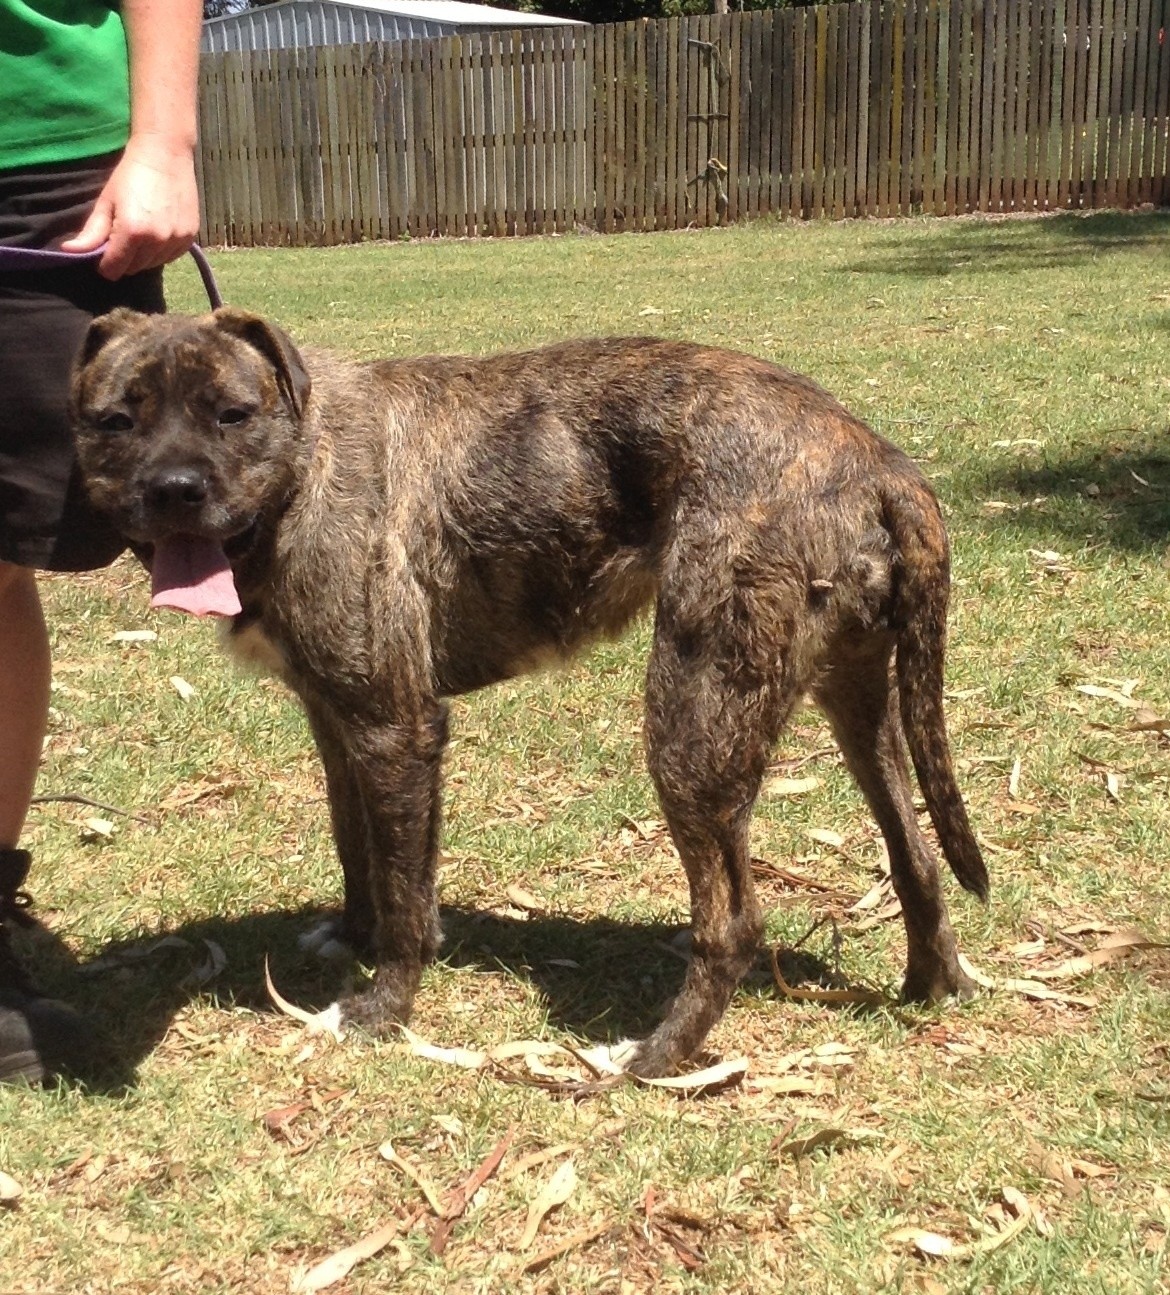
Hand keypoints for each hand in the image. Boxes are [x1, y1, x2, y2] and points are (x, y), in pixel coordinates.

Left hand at [60, 134, 199, 279]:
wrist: (166, 154)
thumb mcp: (106, 202)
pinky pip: (170, 257)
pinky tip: (157, 231)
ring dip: (143, 256)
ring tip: (141, 233)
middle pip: (133, 269)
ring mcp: (176, 241)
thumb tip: (69, 252)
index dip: (104, 264)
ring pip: (152, 264)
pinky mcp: (190, 238)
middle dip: (124, 259)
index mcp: (132, 233)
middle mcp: (156, 242)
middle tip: (122, 237)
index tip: (104, 251)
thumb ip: (91, 232)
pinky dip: (161, 251)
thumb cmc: (130, 174)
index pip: (114, 270)